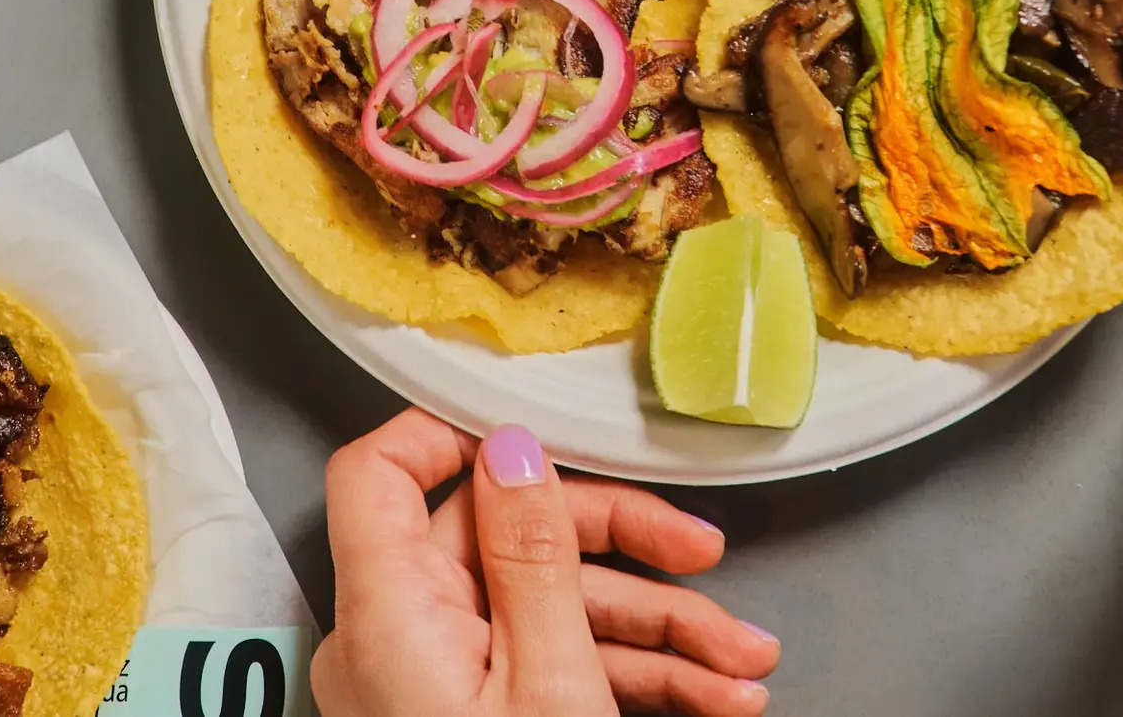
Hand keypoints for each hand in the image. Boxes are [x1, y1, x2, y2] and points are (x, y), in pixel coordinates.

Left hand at [312, 409, 777, 716]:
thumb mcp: (550, 681)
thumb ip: (530, 555)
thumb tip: (511, 448)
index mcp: (389, 614)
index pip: (378, 472)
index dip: (450, 433)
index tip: (544, 433)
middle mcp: (398, 638)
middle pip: (504, 539)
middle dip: (627, 552)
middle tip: (707, 559)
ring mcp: (436, 681)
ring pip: (549, 608)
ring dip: (659, 627)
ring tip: (744, 662)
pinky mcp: (472, 716)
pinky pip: (550, 664)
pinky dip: (634, 674)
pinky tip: (714, 696)